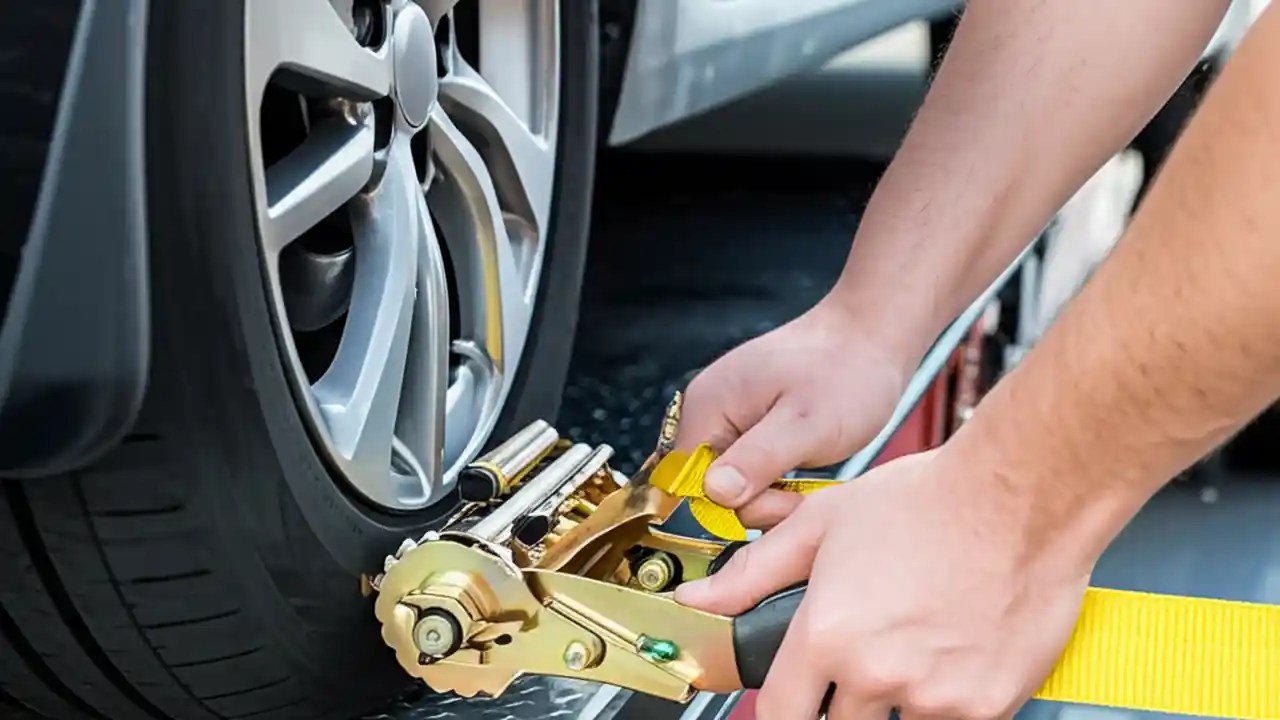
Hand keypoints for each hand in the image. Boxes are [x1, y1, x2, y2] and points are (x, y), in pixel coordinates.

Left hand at [675, 450, 1094, 719]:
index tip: (793, 705)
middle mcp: (874, 673)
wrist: (1019, 497)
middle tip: (867, 661)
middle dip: (843, 701)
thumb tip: (699, 598)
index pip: (779, 712)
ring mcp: (932, 696)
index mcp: (826, 634)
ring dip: (895, 704)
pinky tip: (951, 661)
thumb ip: (753, 572)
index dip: (781, 711)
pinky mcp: (986, 706)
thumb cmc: (927, 502)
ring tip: (913, 652)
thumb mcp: (821, 524)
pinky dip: (945, 708)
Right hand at [676, 295, 912, 527]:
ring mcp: (729, 418)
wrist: (872, 335)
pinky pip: (748, 470)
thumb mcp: (807, 425)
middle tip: (799, 492)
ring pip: (731, 484)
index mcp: (707, 407)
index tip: (774, 502)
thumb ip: (757, 460)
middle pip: (706, 488)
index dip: (720, 507)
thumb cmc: (846, 373)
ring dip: (770, 493)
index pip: (682, 481)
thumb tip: (713, 495)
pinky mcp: (750, 425)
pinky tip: (805, 467)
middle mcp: (708, 412)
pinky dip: (775, 480)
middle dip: (754, 501)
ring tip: (809, 477)